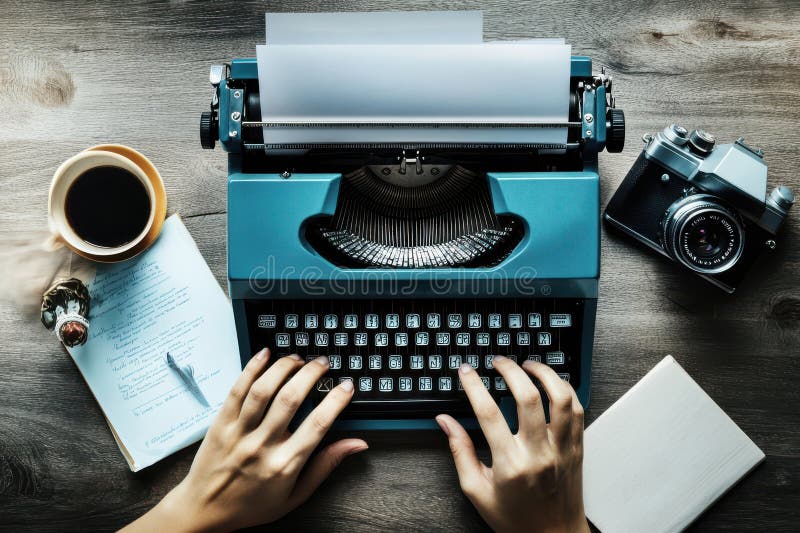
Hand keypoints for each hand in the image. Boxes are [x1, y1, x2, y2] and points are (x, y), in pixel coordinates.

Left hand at [124, 349, 366, 531]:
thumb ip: (326, 465)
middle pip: (290, 398)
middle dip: (311, 373)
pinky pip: (237, 390)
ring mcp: (239, 433)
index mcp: (285, 465)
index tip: (346, 386)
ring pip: (263, 389)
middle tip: (323, 363)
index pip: (317, 424)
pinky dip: (252, 368)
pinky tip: (265, 354)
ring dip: (284, 367)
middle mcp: (262, 446)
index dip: (336, 400)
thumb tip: (357, 444)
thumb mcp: (296, 495)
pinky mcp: (220, 423)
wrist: (205, 510)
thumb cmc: (252, 505)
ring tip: (297, 358)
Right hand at [436, 356, 587, 532]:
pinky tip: (551, 384)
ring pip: (559, 397)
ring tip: (528, 365)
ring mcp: (562, 449)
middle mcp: (539, 454)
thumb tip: (445, 422)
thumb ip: (460, 452)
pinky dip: (564, 390)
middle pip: (527, 396)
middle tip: (498, 362)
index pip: (487, 413)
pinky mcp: (577, 448)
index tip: (466, 372)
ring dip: (543, 373)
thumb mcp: (477, 490)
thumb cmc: (515, 519)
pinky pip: (576, 409)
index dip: (474, 386)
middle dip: (509, 370)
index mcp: (510, 465)